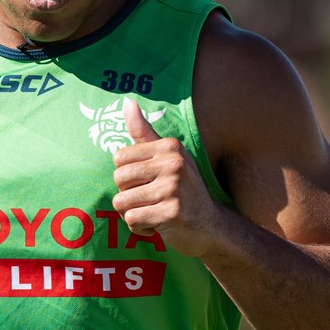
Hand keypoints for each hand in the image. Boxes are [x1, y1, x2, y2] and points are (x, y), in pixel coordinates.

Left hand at [111, 98, 222, 258]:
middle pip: (118, 179)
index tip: (149, 181)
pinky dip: (140, 228)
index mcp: (170, 147)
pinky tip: (158, 225)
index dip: (127, 175)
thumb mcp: (168, 157)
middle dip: (128, 195)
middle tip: (152, 200)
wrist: (211, 226)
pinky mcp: (171, 213)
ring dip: (132, 213)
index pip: (119, 157)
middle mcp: (173, 164)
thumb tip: (128, 102)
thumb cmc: (183, 189)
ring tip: (154, 212)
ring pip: (121, 202)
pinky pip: (132, 220)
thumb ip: (144, 132)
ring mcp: (173, 189)